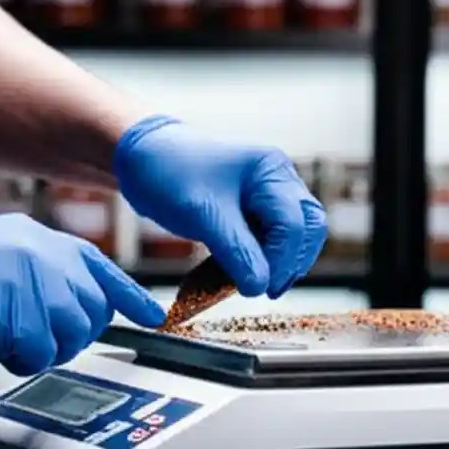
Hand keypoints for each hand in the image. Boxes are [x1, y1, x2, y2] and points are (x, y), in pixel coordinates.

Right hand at [0, 215, 164, 374]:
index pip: (101, 268)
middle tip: (25, 336)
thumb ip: (32, 275)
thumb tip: (60, 309)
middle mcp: (45, 256)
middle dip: (68, 334)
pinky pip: (39, 358)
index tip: (151, 315)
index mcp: (39, 238)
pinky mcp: (17, 317)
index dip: (128, 296)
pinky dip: (13, 361)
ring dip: (39, 349)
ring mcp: (34, 284)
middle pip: (93, 312)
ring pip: (71, 338)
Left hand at [114, 115, 326, 298]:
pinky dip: (259, 259)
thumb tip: (260, 286)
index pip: (294, 225)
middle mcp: (276, 179)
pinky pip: (268, 238)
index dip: (281, 261)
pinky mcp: (249, 209)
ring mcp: (265, 194)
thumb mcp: (202, 215)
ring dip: (278, 263)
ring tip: (253, 285)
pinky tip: (240, 274)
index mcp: (270, 171)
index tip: (258, 287)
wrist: (140, 158)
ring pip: (292, 236)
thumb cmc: (169, 172)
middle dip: (290, 262)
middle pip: (308, 228)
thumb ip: (236, 251)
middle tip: (267, 290)